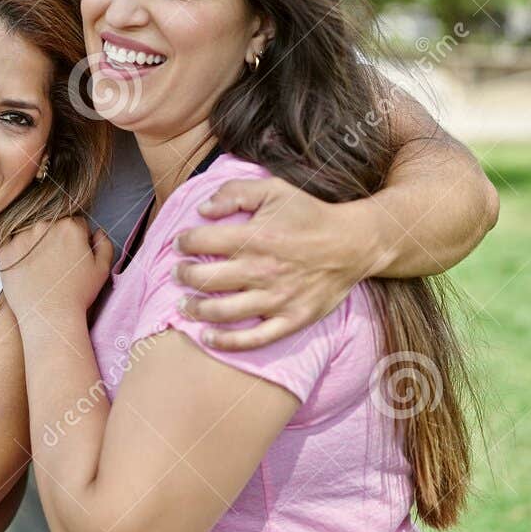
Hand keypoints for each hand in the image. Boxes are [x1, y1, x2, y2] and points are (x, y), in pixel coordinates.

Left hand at [0, 217, 112, 318]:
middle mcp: (44, 226)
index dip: (76, 239)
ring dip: (34, 244)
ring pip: (30, 234)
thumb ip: (104, 244)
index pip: (73, 223)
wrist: (50, 317)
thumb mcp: (102, 269)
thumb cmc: (78, 295)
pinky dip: (16, 254)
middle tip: (56, 263)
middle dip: (54, 239)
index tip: (72, 254)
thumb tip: (97, 232)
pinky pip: (10, 245)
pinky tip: (25, 270)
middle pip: (50, 225)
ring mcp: (21, 237)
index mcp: (69, 226)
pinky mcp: (5, 251)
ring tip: (40, 269)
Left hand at [174, 176, 370, 349]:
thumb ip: (235, 192)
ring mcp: (276, 298)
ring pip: (222, 312)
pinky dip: (226, 342)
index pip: (202, 242)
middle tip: (177, 274)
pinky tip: (208, 337)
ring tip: (184, 305)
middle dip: (183, 276)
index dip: (183, 242)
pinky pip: (253, 339)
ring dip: (195, 310)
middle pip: (205, 280)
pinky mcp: (291, 320)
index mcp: (255, 236)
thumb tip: (202, 209)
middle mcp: (262, 270)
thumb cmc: (309, 215)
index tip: (179, 244)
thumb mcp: (274, 189)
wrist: (353, 243)